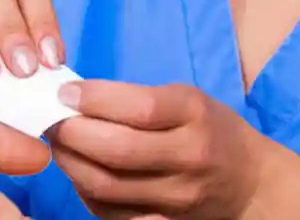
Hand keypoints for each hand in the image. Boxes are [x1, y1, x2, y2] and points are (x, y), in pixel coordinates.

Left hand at [48, 80, 275, 219]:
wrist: (249, 184)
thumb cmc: (208, 128)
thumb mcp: (185, 98)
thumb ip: (136, 98)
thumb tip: (72, 97)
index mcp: (194, 114)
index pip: (138, 108)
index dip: (93, 100)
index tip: (64, 92)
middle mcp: (189, 157)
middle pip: (116, 151)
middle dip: (71, 133)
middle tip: (51, 119)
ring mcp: (177, 198)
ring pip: (106, 186)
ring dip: (70, 162)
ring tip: (58, 144)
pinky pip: (110, 213)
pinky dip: (84, 191)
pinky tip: (78, 171)